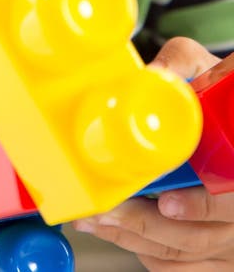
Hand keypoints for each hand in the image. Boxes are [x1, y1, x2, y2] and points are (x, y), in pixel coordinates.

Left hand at [72, 37, 233, 268]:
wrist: (223, 120)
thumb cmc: (214, 95)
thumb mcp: (203, 68)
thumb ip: (182, 63)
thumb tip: (153, 74)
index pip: (233, 200)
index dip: (202, 207)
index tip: (167, 203)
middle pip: (199, 236)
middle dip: (144, 225)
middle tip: (103, 212)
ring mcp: (230, 239)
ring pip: (183, 252)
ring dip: (135, 239)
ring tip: (95, 220)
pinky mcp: (215, 254)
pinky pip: (180, 265)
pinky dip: (148, 253)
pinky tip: (116, 232)